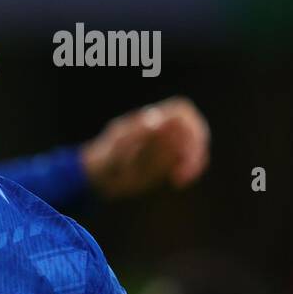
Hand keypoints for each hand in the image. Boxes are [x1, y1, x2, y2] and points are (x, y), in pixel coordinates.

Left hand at [79, 96, 209, 199]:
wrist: (97, 178)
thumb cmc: (104, 159)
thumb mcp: (117, 147)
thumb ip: (137, 132)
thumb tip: (157, 120)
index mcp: (150, 119)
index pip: (182, 111)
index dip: (191, 125)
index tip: (184, 145)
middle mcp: (163, 129)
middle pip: (194, 129)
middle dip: (195, 148)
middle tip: (186, 170)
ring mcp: (168, 144)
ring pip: (195, 146)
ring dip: (195, 161)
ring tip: (179, 180)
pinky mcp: (170, 160)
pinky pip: (190, 161)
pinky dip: (190, 170)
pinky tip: (177, 182)